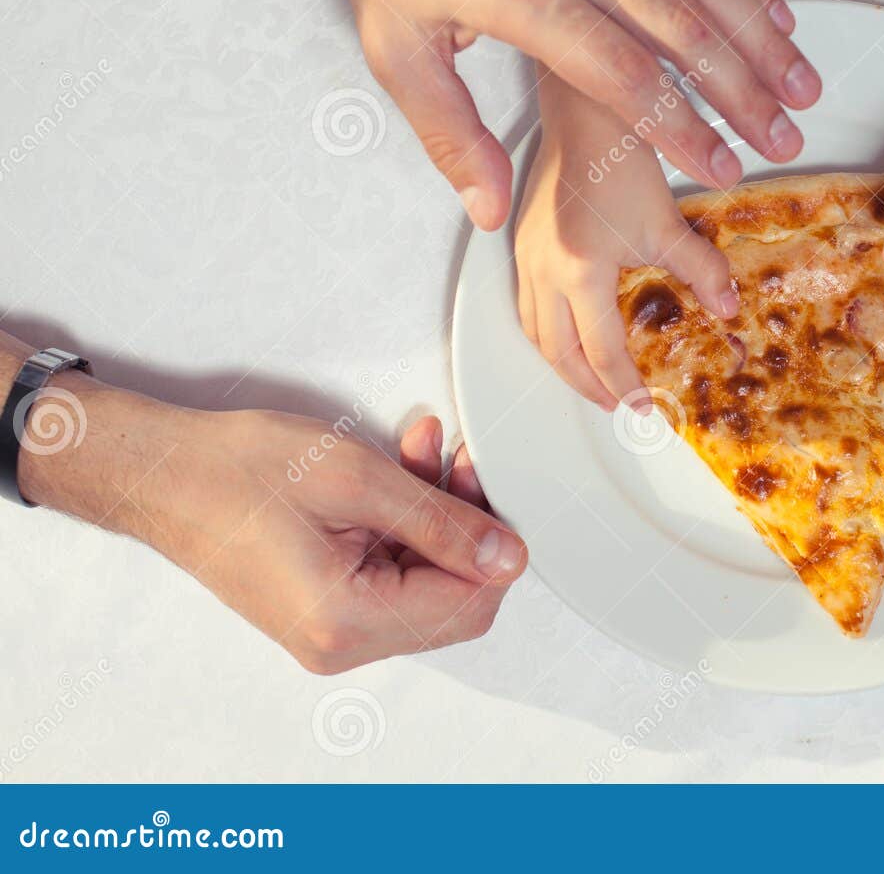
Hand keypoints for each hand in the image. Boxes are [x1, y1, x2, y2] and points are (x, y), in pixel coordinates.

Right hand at [146, 407, 523, 672]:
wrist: (165, 474)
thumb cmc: (238, 472)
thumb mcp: (359, 479)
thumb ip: (443, 522)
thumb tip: (507, 556)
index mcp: (347, 623)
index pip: (468, 606)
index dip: (493, 545)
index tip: (492, 487)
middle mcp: (341, 643)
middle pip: (452, 598)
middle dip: (466, 524)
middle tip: (460, 459)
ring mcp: (332, 630)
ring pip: (427, 580)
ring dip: (437, 514)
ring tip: (426, 450)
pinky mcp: (327, 607)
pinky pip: (394, 573)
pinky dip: (406, 522)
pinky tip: (402, 470)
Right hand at [515, 94, 736, 409]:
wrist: (585, 106)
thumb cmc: (623, 156)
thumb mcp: (668, 221)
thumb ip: (700, 270)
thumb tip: (726, 308)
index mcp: (578, 271)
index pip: (600, 351)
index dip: (624, 386)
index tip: (643, 408)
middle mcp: (542, 269)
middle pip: (556, 352)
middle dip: (586, 386)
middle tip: (615, 404)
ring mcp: (525, 253)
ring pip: (533, 329)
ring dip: (561, 361)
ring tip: (590, 377)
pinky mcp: (522, 237)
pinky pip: (525, 301)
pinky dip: (545, 328)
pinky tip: (566, 328)